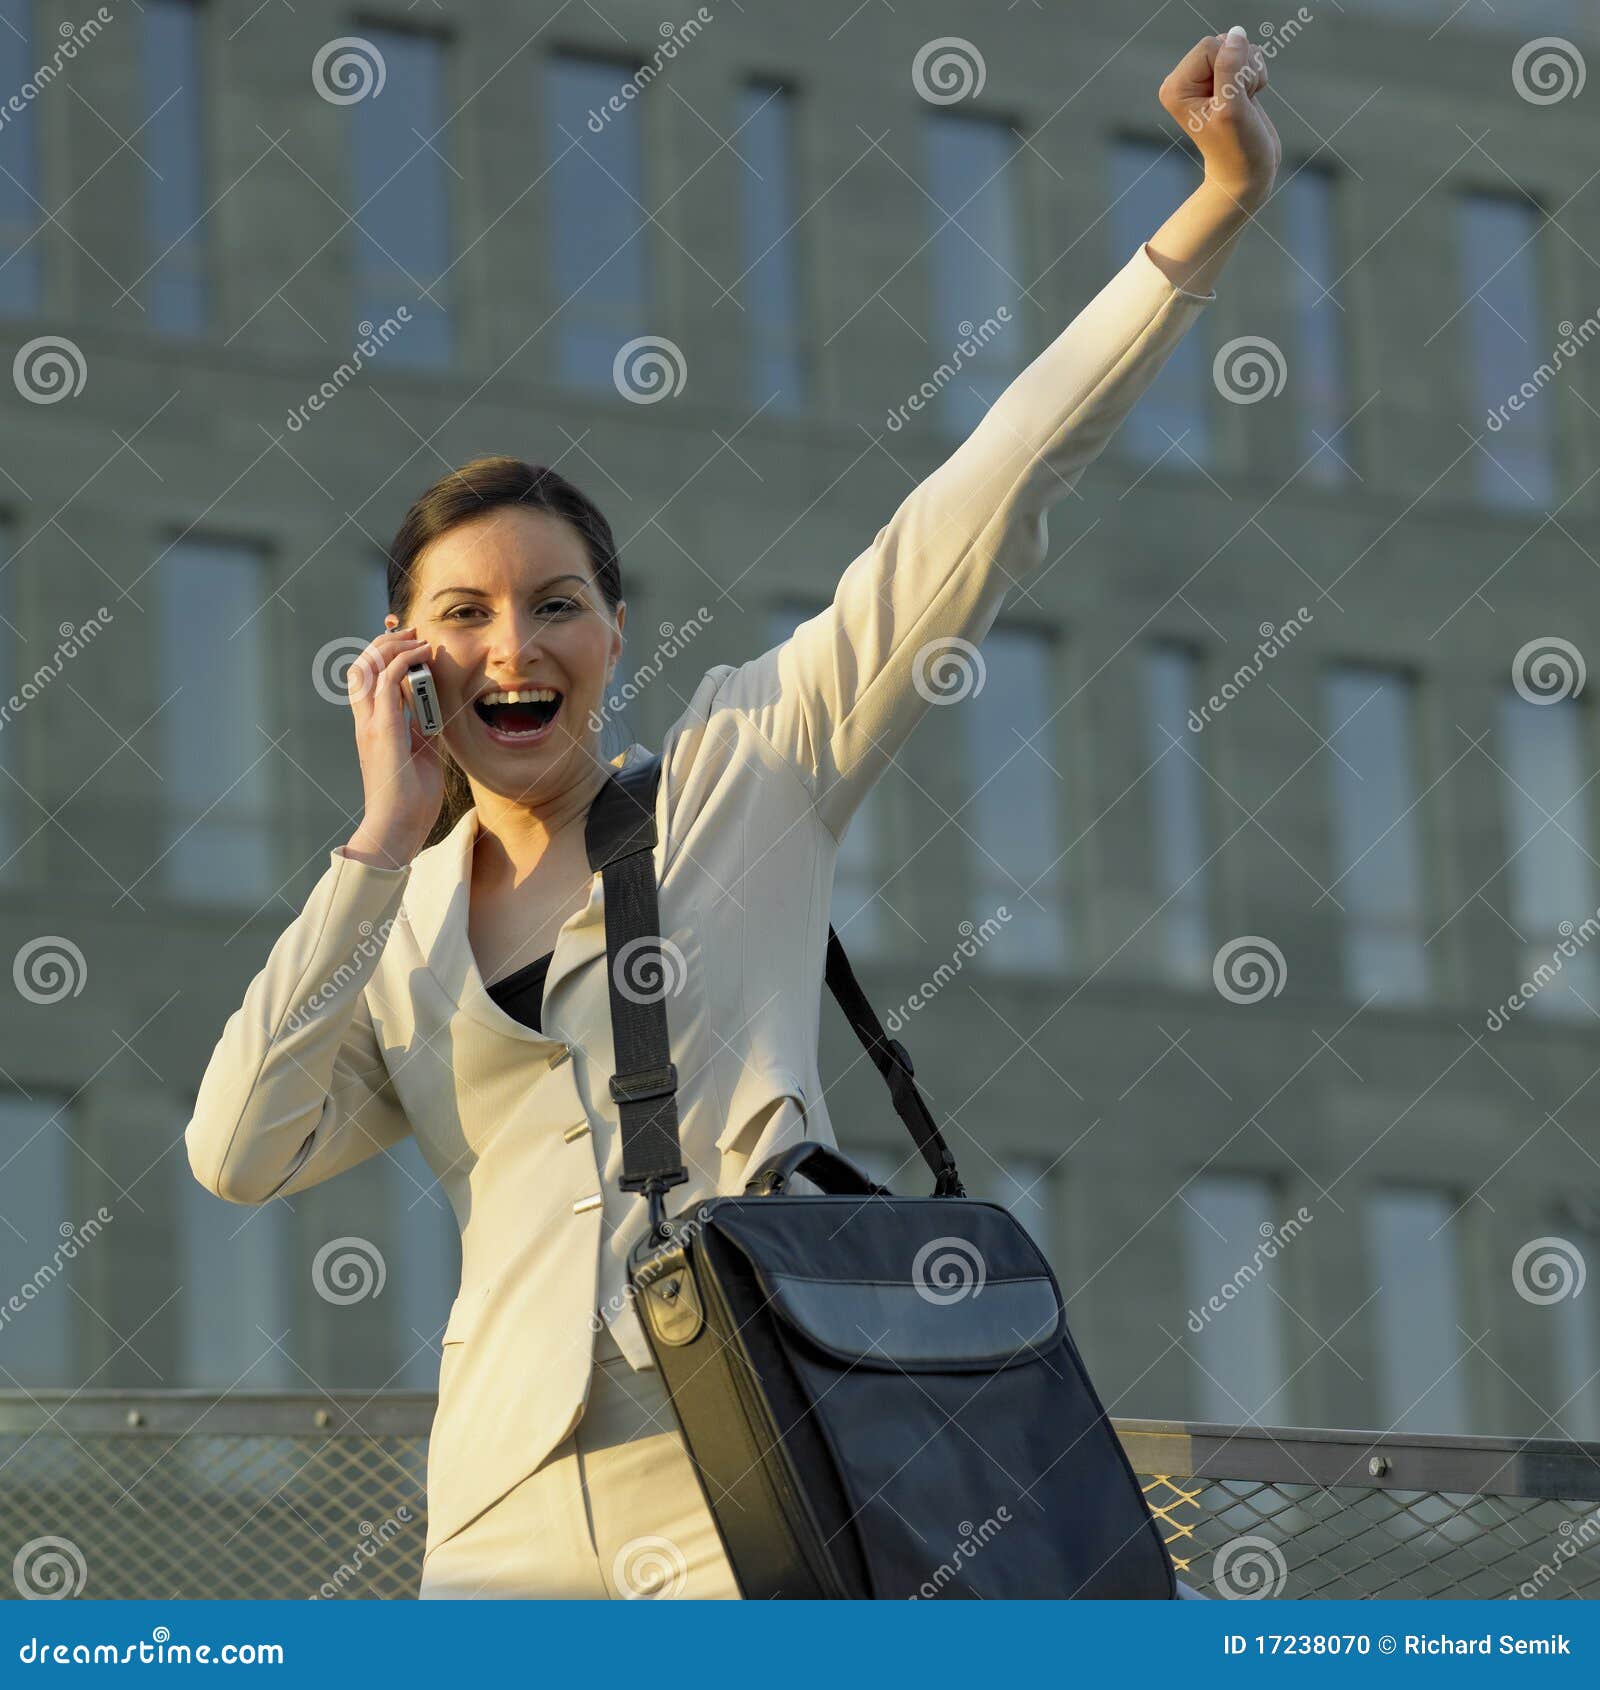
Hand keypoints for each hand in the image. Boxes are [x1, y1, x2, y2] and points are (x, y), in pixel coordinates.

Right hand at [340, 622, 445, 868]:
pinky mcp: (382, 731)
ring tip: (416, 638)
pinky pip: (387, 683)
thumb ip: (424, 729)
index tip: (410, 641)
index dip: (384, 654)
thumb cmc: (411, 800)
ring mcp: (370, 726)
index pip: (369, 680)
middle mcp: (366, 723)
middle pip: (361, 667)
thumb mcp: (424, 754)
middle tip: (412, 631)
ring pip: (367, 668)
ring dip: (392, 646)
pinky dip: (402, 661)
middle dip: (384, 642)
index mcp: (373, 728)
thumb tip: (436, 710)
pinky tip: (421, 655)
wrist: (399, 828)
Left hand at [1160, 27, 1280, 206]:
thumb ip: (1231, 68)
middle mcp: (1186, 80)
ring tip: (1244, 103)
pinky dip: (1256, 76)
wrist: (1247, 173)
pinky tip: (1249, 99)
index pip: (1210, 46)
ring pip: (1240, 47)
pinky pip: (1248, 56)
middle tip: (1240, 102)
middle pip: (1225, 42)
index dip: (1230, 69)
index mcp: (1176, 86)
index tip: (1230, 101)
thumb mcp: (1232, 108)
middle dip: (1242, 69)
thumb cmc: (1236, 149)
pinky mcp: (1225, 80)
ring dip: (1251, 73)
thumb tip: (1236, 33)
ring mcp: (1206, 79)